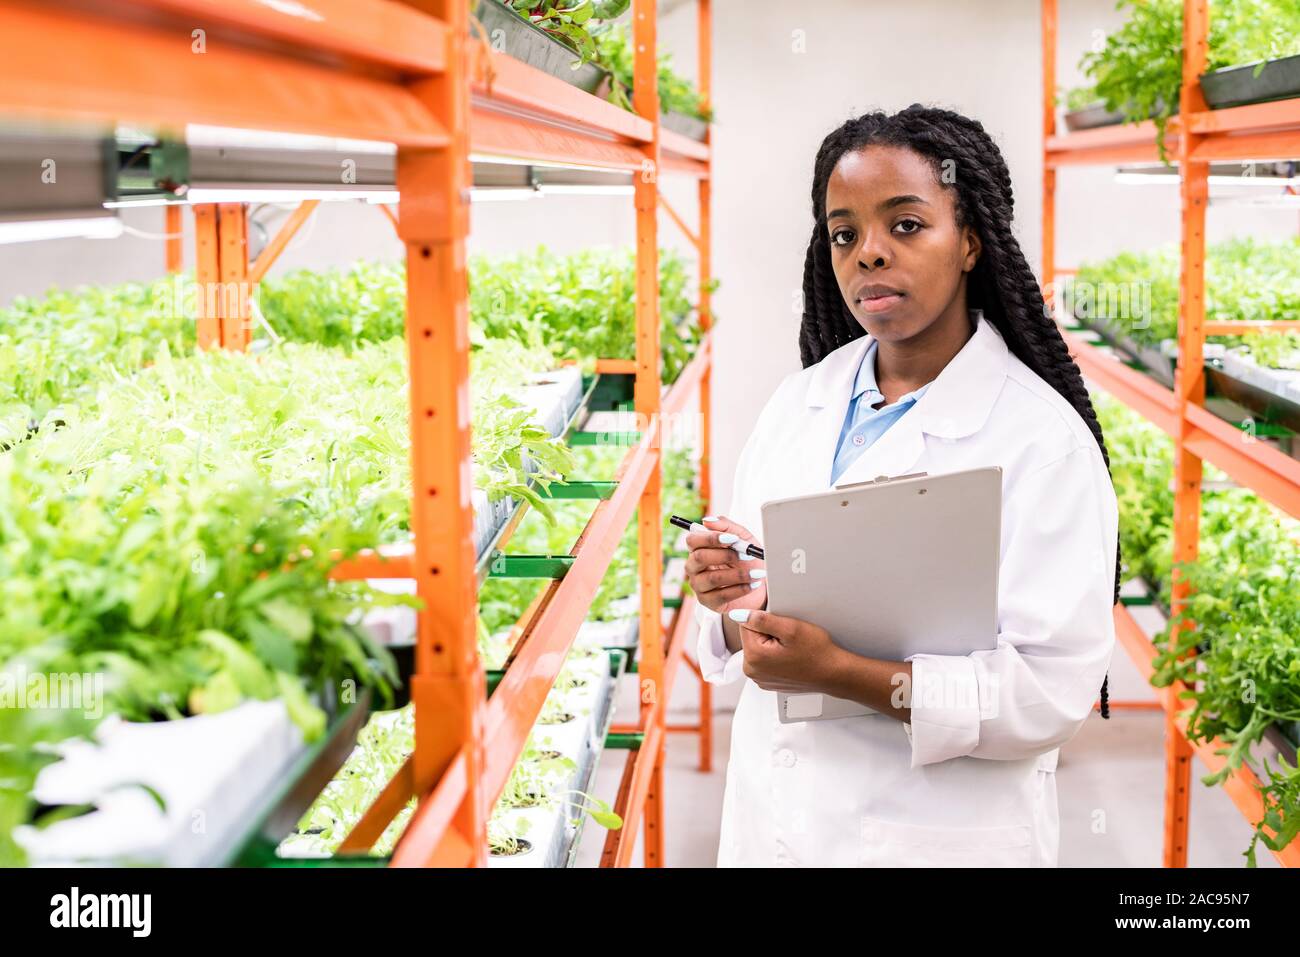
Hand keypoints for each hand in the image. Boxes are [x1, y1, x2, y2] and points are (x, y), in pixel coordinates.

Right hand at [684, 515, 766, 616]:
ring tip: (757, 573)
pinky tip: (753, 585)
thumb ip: (727, 527)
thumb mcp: (743, 539)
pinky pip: (721, 595)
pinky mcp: (708, 602)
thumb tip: (707, 520)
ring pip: (712, 578)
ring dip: (738, 574)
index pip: (693, 540)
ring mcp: (699, 585)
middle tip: (748, 555)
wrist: (760, 585)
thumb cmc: (748, 559)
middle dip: (726, 555)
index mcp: (698, 548)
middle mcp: (694, 567)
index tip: (732, 539)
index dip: (711, 538)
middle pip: (699, 557)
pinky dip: (740, 589)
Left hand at [730, 608, 845, 695]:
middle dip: (767, 631)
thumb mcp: (790, 628)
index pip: (745, 623)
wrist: (833, 673)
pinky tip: (790, 656)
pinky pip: (764, 660)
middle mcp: (752, 671)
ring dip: (771, 642)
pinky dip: (774, 654)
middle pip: (751, 636)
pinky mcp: (767, 681)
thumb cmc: (817, 653)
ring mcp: (759, 678)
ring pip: (758, 647)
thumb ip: (761, 619)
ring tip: (791, 647)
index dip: (764, 617)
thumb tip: (738, 614)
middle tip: (788, 637)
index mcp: (753, 657)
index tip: (780, 623)